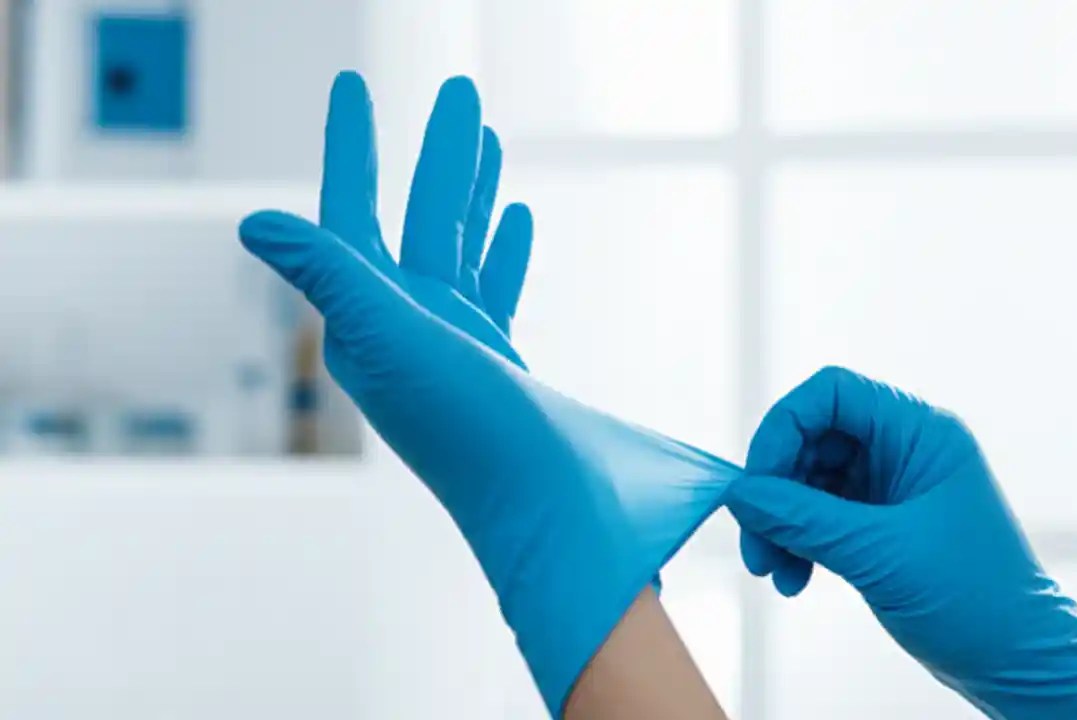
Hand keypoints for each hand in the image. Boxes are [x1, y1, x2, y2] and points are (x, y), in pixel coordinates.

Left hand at [238, 72, 735, 715]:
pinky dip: (503, 249)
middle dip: (440, 152)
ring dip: (472, 191)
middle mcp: (403, 326)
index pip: (351, 212)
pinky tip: (516, 216)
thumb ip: (327, 274)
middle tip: (462, 89)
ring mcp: (452, 343)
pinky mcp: (496, 360)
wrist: (540, 499)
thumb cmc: (465, 426)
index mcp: (368, 316)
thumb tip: (250, 220)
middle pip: (419, 216)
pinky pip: (494, 286)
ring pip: (460, 245)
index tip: (353, 86)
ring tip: (488, 136)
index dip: (351, 148)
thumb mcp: (389, 338)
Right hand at [728, 366, 1076, 718]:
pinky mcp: (881, 524)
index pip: (832, 394)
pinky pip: (820, 516)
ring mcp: (892, 487)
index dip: (783, 428)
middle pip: (812, 439)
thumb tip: (741, 493)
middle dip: (775, 490)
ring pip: (809, 482)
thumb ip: (803, 518)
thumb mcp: (879, 555)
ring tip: (771, 571)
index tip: (756, 483)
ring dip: (781, 524)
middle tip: (754, 542)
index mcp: (921, 432)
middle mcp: (905, 449)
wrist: (1016, 661)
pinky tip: (793, 580)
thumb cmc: (975, 600)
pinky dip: (798, 543)